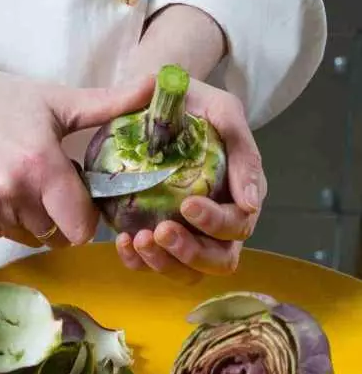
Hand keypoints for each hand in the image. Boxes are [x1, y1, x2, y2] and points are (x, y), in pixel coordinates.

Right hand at [0, 67, 154, 247]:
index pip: (80, 228)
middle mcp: (14, 194)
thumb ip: (109, 104)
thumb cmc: (3, 100)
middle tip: (44, 185)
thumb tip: (156, 84)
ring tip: (17, 183)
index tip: (77, 200)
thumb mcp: (58, 101)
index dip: (85, 219)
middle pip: (55, 235)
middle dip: (57, 216)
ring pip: (27, 236)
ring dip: (30, 219)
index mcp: (43, 167)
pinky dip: (2, 219)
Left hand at [116, 78, 266, 282]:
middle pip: (218, 261)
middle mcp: (218, 223)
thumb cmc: (194, 105)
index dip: (216, 224)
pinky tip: (123, 240)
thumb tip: (250, 202)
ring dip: (162, 262)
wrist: (154, 101)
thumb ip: (241, 148)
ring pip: (186, 272)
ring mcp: (187, 234)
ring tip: (138, 239)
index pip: (238, 226)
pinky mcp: (156, 237)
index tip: (187, 204)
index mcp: (240, 195)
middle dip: (190, 252)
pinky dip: (137, 260)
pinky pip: (150, 265)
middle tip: (160, 230)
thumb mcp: (221, 111)